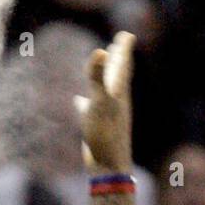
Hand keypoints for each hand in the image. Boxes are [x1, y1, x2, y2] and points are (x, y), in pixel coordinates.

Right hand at [75, 30, 134, 172]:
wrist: (108, 168)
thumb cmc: (104, 135)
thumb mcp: (99, 103)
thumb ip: (97, 78)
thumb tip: (100, 52)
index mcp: (118, 92)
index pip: (123, 65)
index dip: (124, 49)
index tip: (127, 35)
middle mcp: (116, 102)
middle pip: (119, 75)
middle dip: (118, 59)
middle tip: (120, 44)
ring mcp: (107, 116)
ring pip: (107, 91)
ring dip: (104, 77)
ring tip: (101, 67)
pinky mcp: (97, 128)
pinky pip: (91, 109)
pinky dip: (85, 101)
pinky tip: (78, 102)